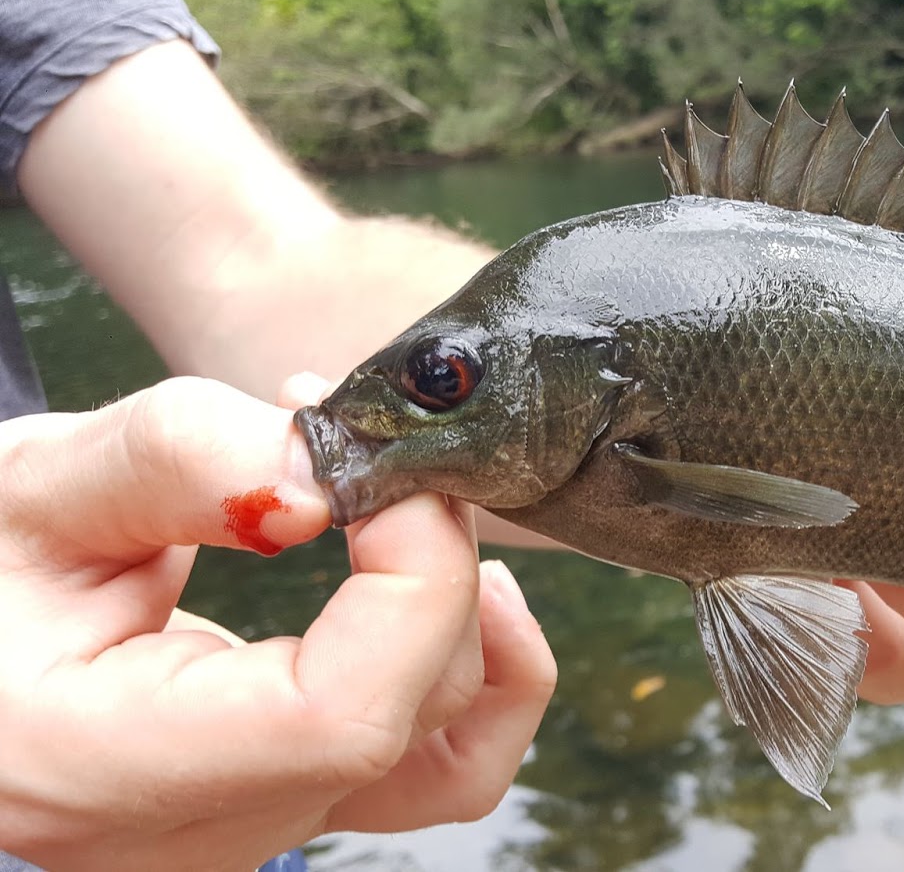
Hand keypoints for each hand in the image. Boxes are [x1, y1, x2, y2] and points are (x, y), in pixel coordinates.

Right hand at [0, 378, 555, 869]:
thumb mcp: (34, 484)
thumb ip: (184, 459)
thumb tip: (329, 468)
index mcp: (104, 768)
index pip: (342, 715)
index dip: (413, 578)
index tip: (379, 463)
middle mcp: (197, 832)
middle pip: (411, 714)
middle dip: (433, 556)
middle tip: (372, 447)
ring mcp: (255, 831)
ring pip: (452, 748)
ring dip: (471, 613)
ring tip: (414, 509)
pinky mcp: (293, 802)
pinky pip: (443, 769)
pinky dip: (482, 674)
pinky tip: (464, 593)